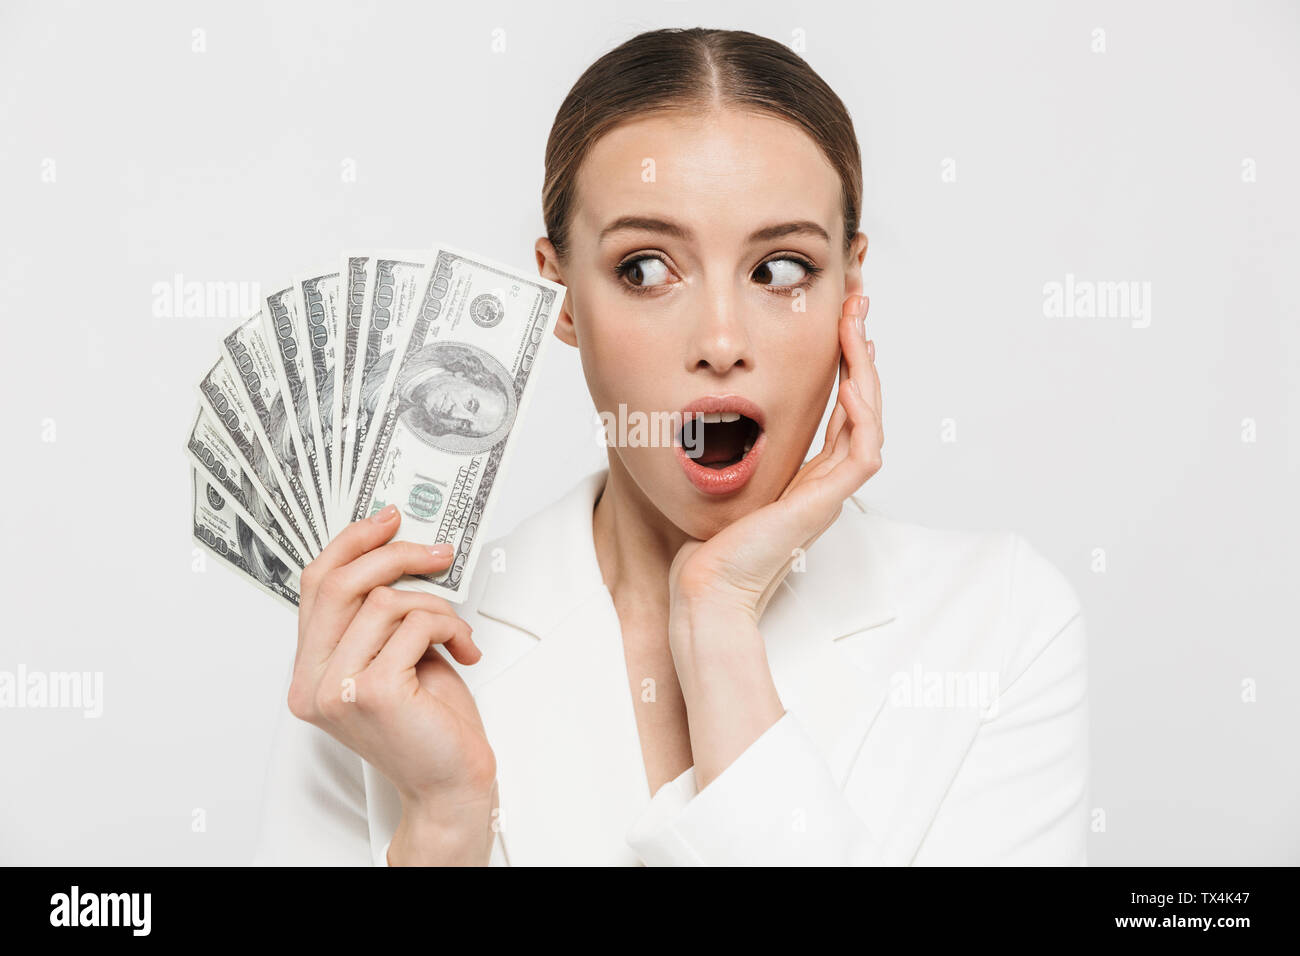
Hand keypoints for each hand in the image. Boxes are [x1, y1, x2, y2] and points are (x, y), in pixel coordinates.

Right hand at [288, 505, 496, 864]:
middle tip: (438, 552)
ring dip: (435, 608)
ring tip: (456, 633)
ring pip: (385, 600)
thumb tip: (397, 550)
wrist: (452, 784)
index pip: (315, 587)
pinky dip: (448, 628)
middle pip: (340, 583)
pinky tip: (464, 652)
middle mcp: (312, 684)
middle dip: (396, 554)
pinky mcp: (372, 692)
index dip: (350, 544)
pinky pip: (413, 625)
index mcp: (310, 673)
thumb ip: (381, 616)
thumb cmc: (431, 725)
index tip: (388, 520)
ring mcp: (336, 690)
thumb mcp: (398, 656)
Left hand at [669, 293, 881, 623]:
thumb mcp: (719, 474)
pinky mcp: (824, 505)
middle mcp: (823, 480)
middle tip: (858, 305)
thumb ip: (731, 444)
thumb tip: (709, 407)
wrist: (705, 587)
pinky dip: (862, 417)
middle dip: (859, 352)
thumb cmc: (704, 541)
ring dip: (865, 371)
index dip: (843, 363)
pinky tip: (849, 382)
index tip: (837, 321)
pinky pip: (862, 454)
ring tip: (857, 327)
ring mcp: (828, 493)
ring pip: (869, 422)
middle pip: (861, 405)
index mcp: (806, 473)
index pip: (839, 407)